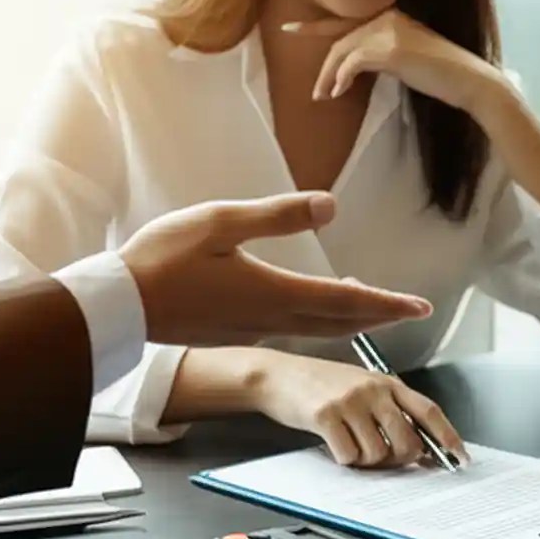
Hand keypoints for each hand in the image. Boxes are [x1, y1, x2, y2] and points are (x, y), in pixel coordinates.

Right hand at [118, 193, 431, 344]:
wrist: (117, 308)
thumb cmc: (162, 260)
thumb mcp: (221, 222)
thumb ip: (277, 215)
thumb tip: (331, 206)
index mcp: (275, 292)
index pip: (347, 300)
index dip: (388, 303)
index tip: (422, 306)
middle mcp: (272, 318)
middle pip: (340, 321)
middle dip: (380, 315)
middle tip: (412, 311)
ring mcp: (253, 329)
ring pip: (317, 327)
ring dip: (350, 318)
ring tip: (373, 306)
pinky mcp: (235, 331)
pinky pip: (292, 327)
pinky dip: (318, 319)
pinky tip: (314, 307)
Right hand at [249, 352, 469, 468]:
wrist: (277, 375)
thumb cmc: (320, 385)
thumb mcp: (362, 388)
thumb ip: (390, 411)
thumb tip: (419, 447)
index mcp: (388, 382)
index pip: (429, 411)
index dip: (448, 437)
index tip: (460, 458)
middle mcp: (374, 390)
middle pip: (408, 440)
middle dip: (401, 460)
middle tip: (386, 460)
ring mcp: (350, 401)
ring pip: (379, 453)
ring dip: (367, 461)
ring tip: (352, 444)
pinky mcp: (326, 416)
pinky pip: (349, 456)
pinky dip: (344, 460)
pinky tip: (334, 444)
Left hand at [282, 10, 507, 114]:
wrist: (468, 82)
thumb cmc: (442, 78)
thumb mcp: (406, 61)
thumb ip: (382, 56)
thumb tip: (356, 69)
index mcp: (390, 16)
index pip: (346, 21)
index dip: (315, 26)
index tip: (291, 30)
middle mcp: (387, 17)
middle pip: (341, 40)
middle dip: (324, 68)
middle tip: (316, 93)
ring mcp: (388, 30)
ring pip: (343, 51)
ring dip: (329, 77)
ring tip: (324, 97)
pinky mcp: (391, 49)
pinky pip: (353, 62)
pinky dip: (341, 77)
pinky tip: (338, 91)